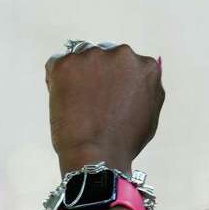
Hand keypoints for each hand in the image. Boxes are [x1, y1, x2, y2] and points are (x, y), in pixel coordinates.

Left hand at [45, 43, 163, 170]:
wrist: (96, 155)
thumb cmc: (125, 141)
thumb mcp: (151, 112)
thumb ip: (149, 88)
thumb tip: (144, 72)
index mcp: (145, 66)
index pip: (127, 63)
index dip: (116, 82)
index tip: (110, 99)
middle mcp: (122, 54)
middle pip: (104, 56)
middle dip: (97, 74)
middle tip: (92, 102)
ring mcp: (92, 56)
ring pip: (81, 59)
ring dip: (78, 76)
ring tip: (78, 105)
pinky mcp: (66, 63)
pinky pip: (57, 65)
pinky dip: (57, 81)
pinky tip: (65, 103)